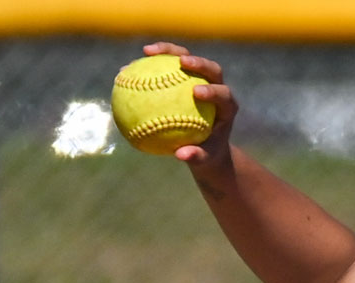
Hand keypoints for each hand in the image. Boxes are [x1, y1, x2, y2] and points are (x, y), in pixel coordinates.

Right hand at [140, 42, 237, 167]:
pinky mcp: (185, 76)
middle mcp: (217, 88)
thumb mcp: (204, 159)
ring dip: (169, 51)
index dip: (213, 90)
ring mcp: (202, 79)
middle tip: (181, 61)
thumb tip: (181, 155)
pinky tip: (127, 69)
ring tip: (146, 51)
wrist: (207, 145)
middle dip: (198, 62)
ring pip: (187, 58)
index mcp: (227, 106)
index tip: (197, 92)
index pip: (224, 94)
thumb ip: (196, 156)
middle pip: (211, 68)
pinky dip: (149, 66)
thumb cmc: (207, 153)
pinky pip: (166, 67)